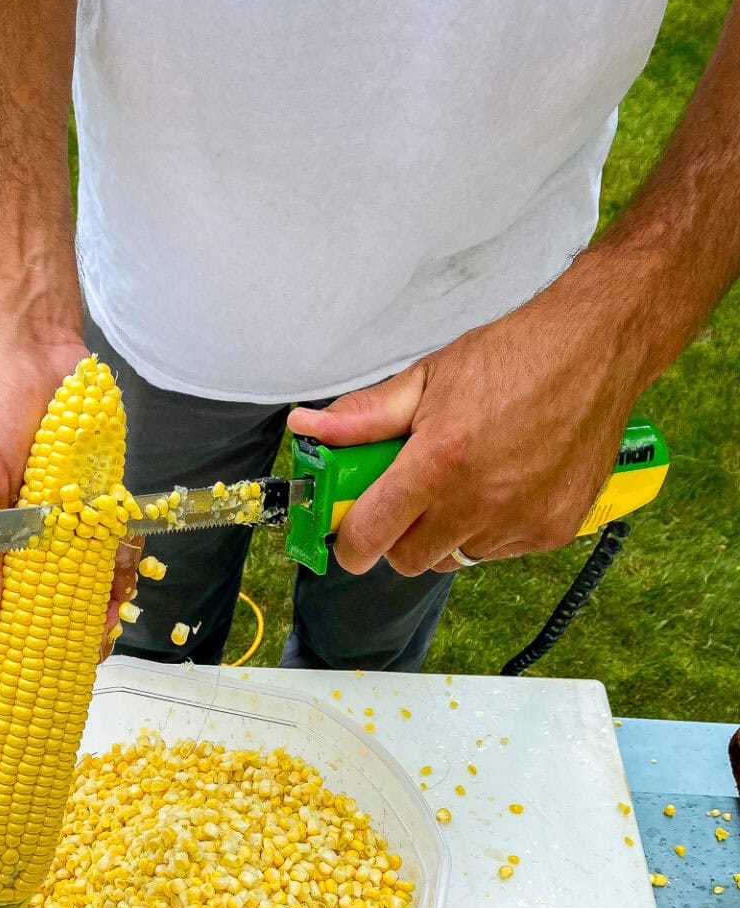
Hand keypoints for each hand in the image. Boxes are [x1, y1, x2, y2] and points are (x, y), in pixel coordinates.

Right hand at [0, 331, 87, 695]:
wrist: (30, 344)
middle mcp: (8, 555)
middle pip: (31, 628)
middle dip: (59, 649)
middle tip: (83, 657)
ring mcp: (49, 538)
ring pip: (76, 600)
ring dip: (97, 610)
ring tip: (109, 610)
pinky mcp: (87, 516)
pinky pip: (106, 561)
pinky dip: (118, 569)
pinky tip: (124, 565)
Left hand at [286, 260, 642, 575]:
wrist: (597, 347)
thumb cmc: (512, 357)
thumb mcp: (427, 379)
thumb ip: (364, 417)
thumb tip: (309, 429)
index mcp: (438, 464)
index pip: (369, 537)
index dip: (350, 541)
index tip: (348, 532)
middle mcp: (479, 502)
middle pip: (409, 559)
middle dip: (399, 535)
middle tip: (411, 497)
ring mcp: (520, 522)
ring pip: (455, 558)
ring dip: (447, 534)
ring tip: (465, 483)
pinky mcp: (552, 531)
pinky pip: (500, 551)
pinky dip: (492, 530)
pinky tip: (505, 485)